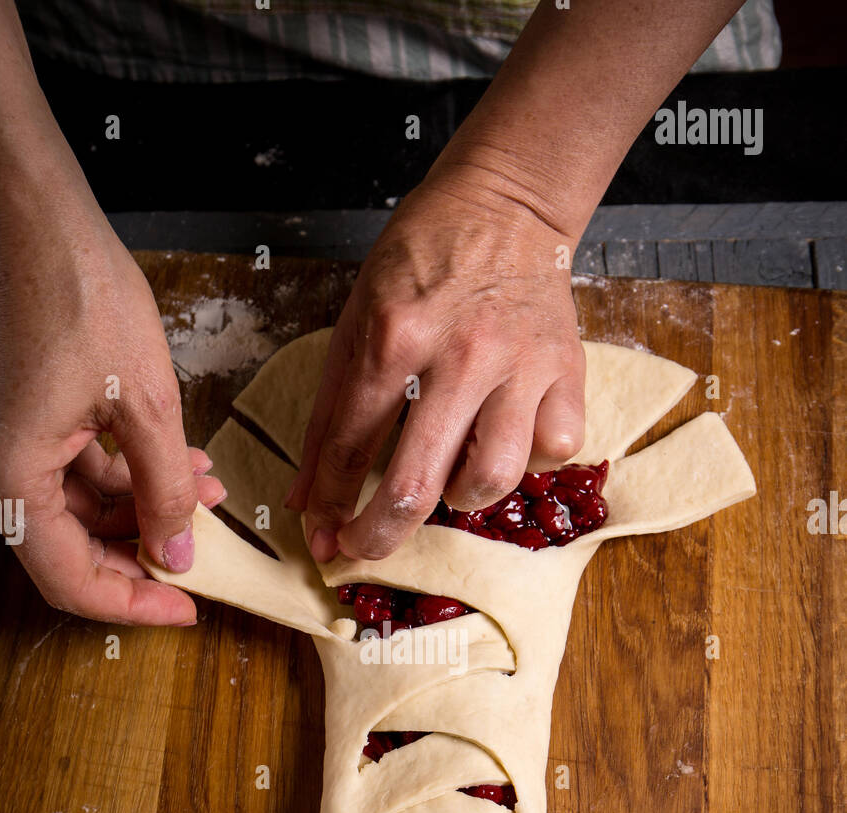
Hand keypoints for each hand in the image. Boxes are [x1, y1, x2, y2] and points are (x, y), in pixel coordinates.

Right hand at [0, 87, 223, 623]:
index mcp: (15, 478)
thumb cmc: (72, 286)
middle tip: (203, 556)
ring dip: (149, 507)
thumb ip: (163, 488)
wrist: (29, 207)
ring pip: (85, 507)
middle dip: (146, 552)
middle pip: (75, 549)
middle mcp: (5, 469)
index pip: (70, 581)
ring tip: (211, 495)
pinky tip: (183, 462)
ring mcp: (15, 441)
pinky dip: (133, 472)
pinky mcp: (30, 415)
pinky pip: (82, 466)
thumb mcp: (145, 402)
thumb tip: (175, 550)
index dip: (133, 604)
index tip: (187, 610)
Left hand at [287, 167, 584, 561]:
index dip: (330, 507)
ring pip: (492, 477)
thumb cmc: (424, 258)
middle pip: (416, 481)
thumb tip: (307, 498)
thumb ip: (331, 411)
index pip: (351, 446)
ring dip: (461, 497)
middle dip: (380, 534)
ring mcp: (519, 365)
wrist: (507, 203)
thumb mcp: (356, 317)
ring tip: (448, 478)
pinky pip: (555, 449)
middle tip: (366, 548)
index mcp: (394, 334)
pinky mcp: (566, 370)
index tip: (323, 541)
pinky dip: (529, 461)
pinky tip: (506, 440)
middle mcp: (460, 354)